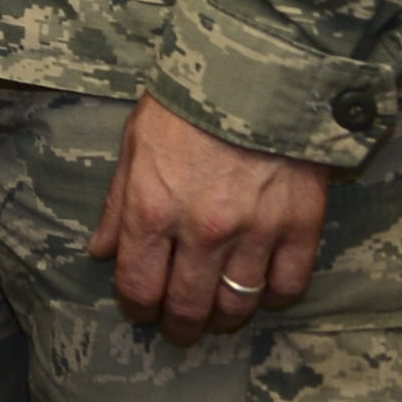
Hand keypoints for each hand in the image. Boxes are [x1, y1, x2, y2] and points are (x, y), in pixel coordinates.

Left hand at [88, 93, 329, 341]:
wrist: (256, 71)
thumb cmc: (185, 104)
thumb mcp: (133, 143)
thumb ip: (117, 204)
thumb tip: (101, 251)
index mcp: (151, 209)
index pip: (138, 285)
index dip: (136, 307)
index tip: (140, 311)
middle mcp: (200, 232)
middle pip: (187, 306)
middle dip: (178, 326)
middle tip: (179, 330)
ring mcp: (254, 233)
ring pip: (238, 306)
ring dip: (224, 319)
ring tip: (218, 317)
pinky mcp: (300, 227)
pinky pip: (288, 287)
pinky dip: (274, 297)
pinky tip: (263, 290)